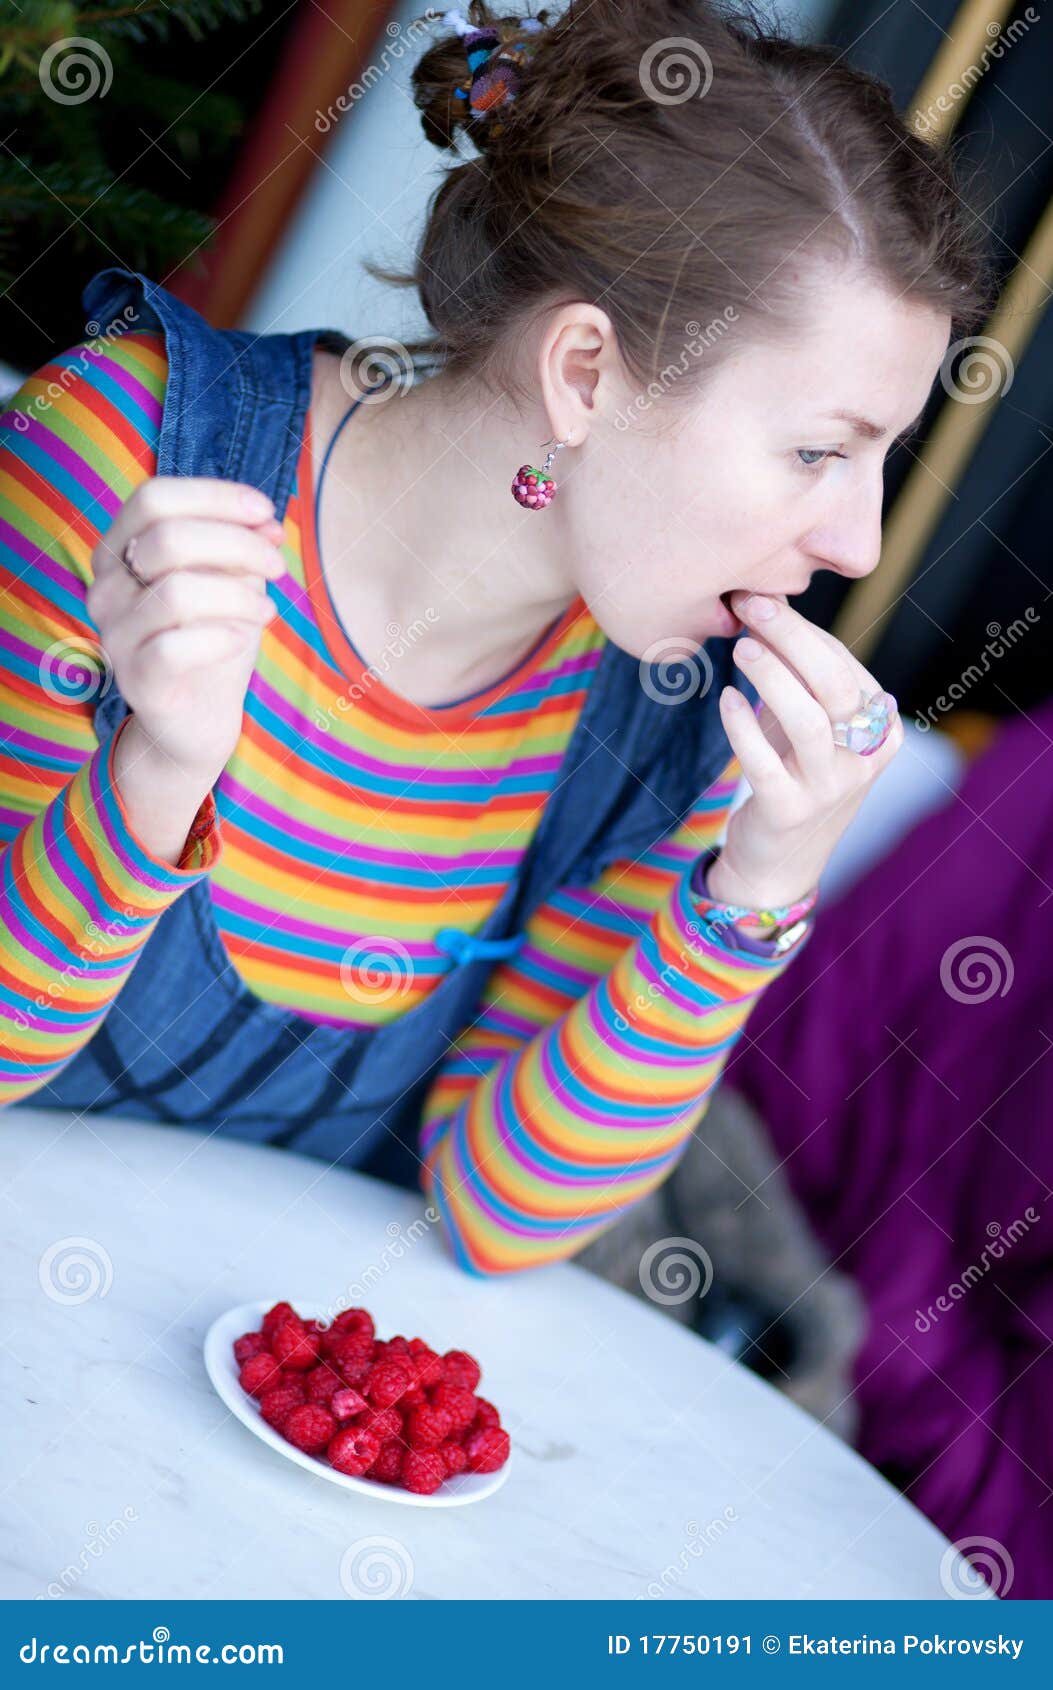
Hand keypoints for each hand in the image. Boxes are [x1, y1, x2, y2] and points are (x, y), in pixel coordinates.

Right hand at [86, 476, 285, 778]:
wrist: (197, 718)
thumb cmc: (212, 638)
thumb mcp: (232, 581)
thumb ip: (243, 546)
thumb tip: (266, 522)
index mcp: (120, 549)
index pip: (154, 497)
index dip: (215, 496)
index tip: (266, 512)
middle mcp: (105, 587)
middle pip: (168, 537)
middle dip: (239, 544)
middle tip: (278, 566)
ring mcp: (114, 635)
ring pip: (178, 591)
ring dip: (239, 595)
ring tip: (266, 609)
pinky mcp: (135, 680)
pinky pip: (174, 647)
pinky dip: (221, 638)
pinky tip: (241, 640)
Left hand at [709, 590, 903, 909]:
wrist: (778, 859)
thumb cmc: (791, 772)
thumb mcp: (802, 720)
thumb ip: (793, 674)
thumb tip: (761, 609)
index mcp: (879, 729)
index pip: (844, 666)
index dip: (803, 629)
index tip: (761, 598)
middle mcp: (865, 759)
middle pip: (835, 686)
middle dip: (793, 639)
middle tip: (752, 607)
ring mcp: (830, 789)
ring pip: (809, 722)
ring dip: (773, 677)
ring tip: (741, 648)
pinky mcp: (789, 813)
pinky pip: (765, 764)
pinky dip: (743, 726)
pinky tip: (726, 699)